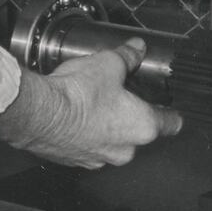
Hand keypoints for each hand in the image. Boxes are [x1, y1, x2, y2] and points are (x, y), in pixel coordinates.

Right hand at [0, 40, 181, 168]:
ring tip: (92, 104)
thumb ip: (128, 56)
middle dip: (129, 116)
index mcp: (142, 127)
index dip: (172, 114)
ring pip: (111, 142)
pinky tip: (75, 115)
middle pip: (138, 132)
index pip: (171, 124)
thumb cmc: (77, 94)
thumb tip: (137, 49)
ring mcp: (98, 159)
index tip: (172, 110)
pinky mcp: (75, 161)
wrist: (39, 113)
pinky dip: (84, 134)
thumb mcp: (109, 63)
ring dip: (105, 127)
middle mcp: (124, 150)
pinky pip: (87, 146)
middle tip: (119, 96)